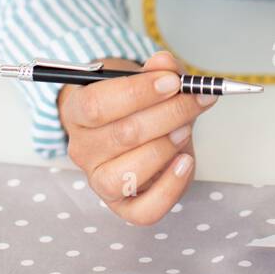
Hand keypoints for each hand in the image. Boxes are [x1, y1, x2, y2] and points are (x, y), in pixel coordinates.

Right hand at [57, 50, 217, 224]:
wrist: (139, 132)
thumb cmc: (139, 105)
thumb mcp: (149, 79)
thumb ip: (159, 69)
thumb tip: (164, 63)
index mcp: (78, 112)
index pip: (97, 105)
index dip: (137, 92)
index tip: (173, 82)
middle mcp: (83, 150)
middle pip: (122, 135)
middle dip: (168, 114)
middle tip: (196, 100)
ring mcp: (101, 182)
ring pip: (129, 174)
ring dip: (166, 147)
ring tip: (186, 129)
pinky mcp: (124, 207)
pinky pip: (146, 210)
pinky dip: (171, 186)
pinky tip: (185, 161)